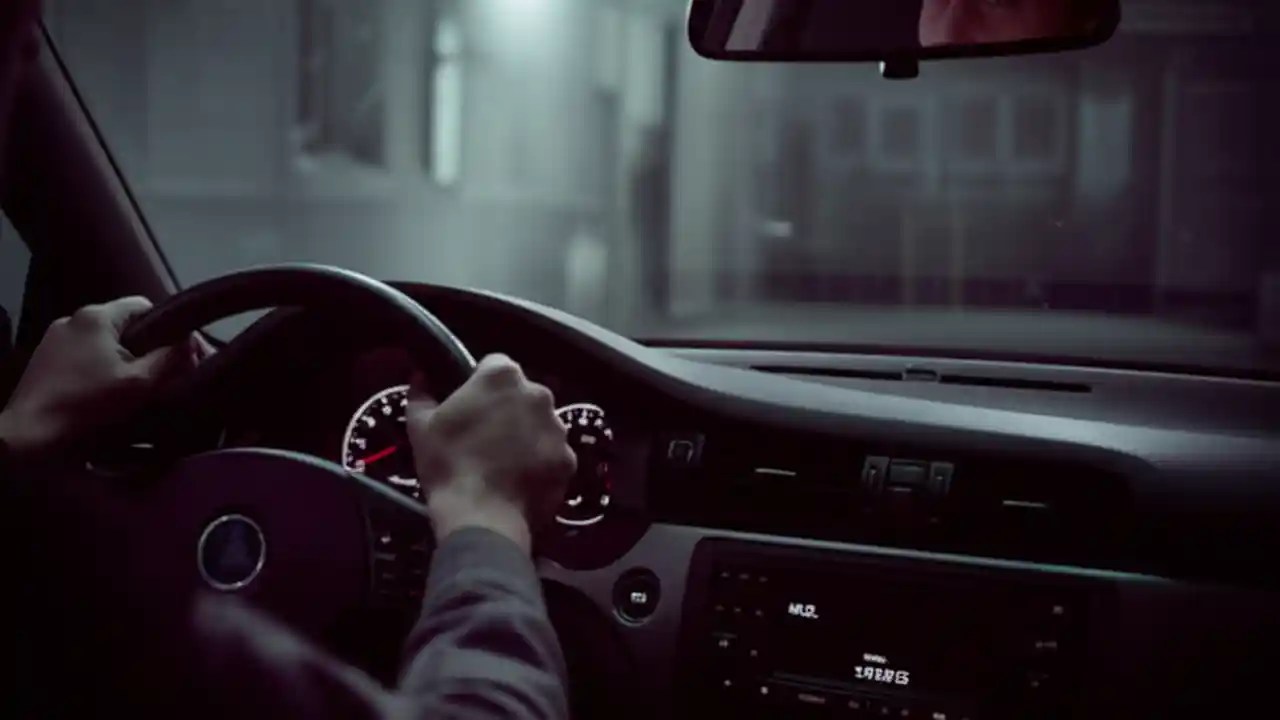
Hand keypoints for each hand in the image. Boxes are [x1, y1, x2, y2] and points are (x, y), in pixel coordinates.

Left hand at [0, 297, 202, 458]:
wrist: (28, 441)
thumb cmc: (87, 408)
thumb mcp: (141, 384)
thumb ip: (171, 358)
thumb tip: (191, 342)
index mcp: (95, 317)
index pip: (145, 306)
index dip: (171, 328)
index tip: (183, 355)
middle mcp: (71, 320)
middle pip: (124, 327)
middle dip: (147, 348)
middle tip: (165, 377)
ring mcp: (52, 341)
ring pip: (103, 344)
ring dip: (123, 362)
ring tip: (138, 390)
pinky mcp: (41, 363)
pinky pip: (83, 358)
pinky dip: (100, 371)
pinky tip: (107, 396)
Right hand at [406, 354, 576, 552]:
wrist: (481, 517)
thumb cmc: (447, 464)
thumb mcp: (421, 426)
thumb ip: (422, 393)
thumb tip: (421, 377)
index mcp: (502, 376)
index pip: (495, 364)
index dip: (480, 382)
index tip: (470, 404)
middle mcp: (538, 394)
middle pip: (523, 393)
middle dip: (508, 407)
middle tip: (485, 434)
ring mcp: (558, 428)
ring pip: (541, 423)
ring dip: (526, 434)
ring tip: (504, 461)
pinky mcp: (569, 459)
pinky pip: (553, 453)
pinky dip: (540, 462)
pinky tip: (520, 479)